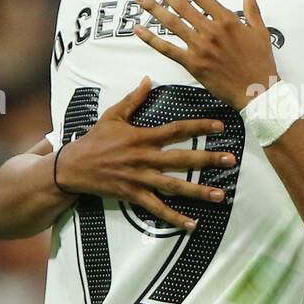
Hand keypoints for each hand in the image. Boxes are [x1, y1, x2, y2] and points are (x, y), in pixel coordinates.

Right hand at [56, 77, 236, 229]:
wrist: (72, 167)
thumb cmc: (94, 140)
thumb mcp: (113, 115)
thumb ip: (134, 99)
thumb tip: (148, 79)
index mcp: (142, 137)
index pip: (176, 130)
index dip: (199, 127)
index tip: (220, 126)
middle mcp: (144, 158)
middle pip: (181, 159)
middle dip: (208, 160)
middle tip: (231, 160)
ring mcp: (139, 179)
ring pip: (174, 186)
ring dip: (199, 192)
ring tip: (221, 195)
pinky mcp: (133, 196)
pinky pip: (157, 209)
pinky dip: (175, 218)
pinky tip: (193, 224)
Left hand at [134, 0, 278, 110]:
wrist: (257, 91)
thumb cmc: (260, 62)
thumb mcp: (260, 31)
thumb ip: (252, 7)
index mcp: (228, 20)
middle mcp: (211, 30)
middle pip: (182, 6)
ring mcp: (200, 47)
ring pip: (172, 23)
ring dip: (154, 8)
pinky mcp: (193, 64)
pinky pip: (168, 49)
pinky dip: (152, 39)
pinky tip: (139, 29)